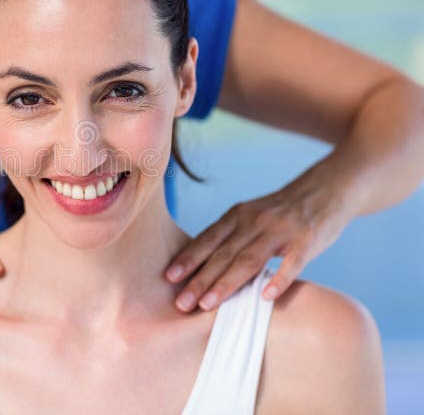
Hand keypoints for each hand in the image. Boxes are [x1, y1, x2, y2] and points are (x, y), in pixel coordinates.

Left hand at [165, 178, 351, 312]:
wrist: (326, 190)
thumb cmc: (280, 212)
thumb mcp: (250, 216)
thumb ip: (229, 238)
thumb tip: (198, 268)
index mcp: (238, 215)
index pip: (208, 239)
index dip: (188, 258)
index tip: (169, 278)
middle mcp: (255, 221)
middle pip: (223, 254)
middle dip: (200, 279)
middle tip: (181, 303)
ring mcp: (281, 230)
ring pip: (249, 260)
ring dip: (226, 283)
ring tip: (207, 304)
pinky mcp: (307, 240)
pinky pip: (292, 263)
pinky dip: (278, 279)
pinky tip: (265, 297)